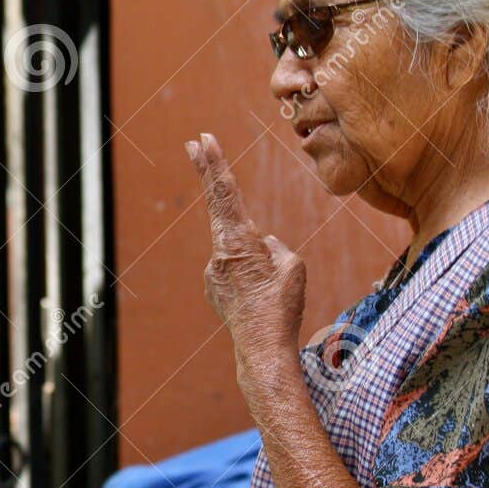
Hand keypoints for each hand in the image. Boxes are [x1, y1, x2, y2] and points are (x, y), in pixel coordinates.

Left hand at [185, 132, 306, 352]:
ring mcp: (213, 270)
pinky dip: (249, 273)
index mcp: (239, 241)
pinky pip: (235, 268)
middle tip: (194, 142)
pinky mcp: (214, 286)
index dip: (216, 164)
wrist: (262, 348)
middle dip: (207, 170)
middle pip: (216, 203)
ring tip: (269, 288)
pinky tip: (260, 298)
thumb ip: (277, 246)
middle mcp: (219, 251)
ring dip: (253, 254)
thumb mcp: (294, 267)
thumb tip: (264, 242)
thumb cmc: (283, 306)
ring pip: (236, 247)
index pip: (226, 194)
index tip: (204, 140)